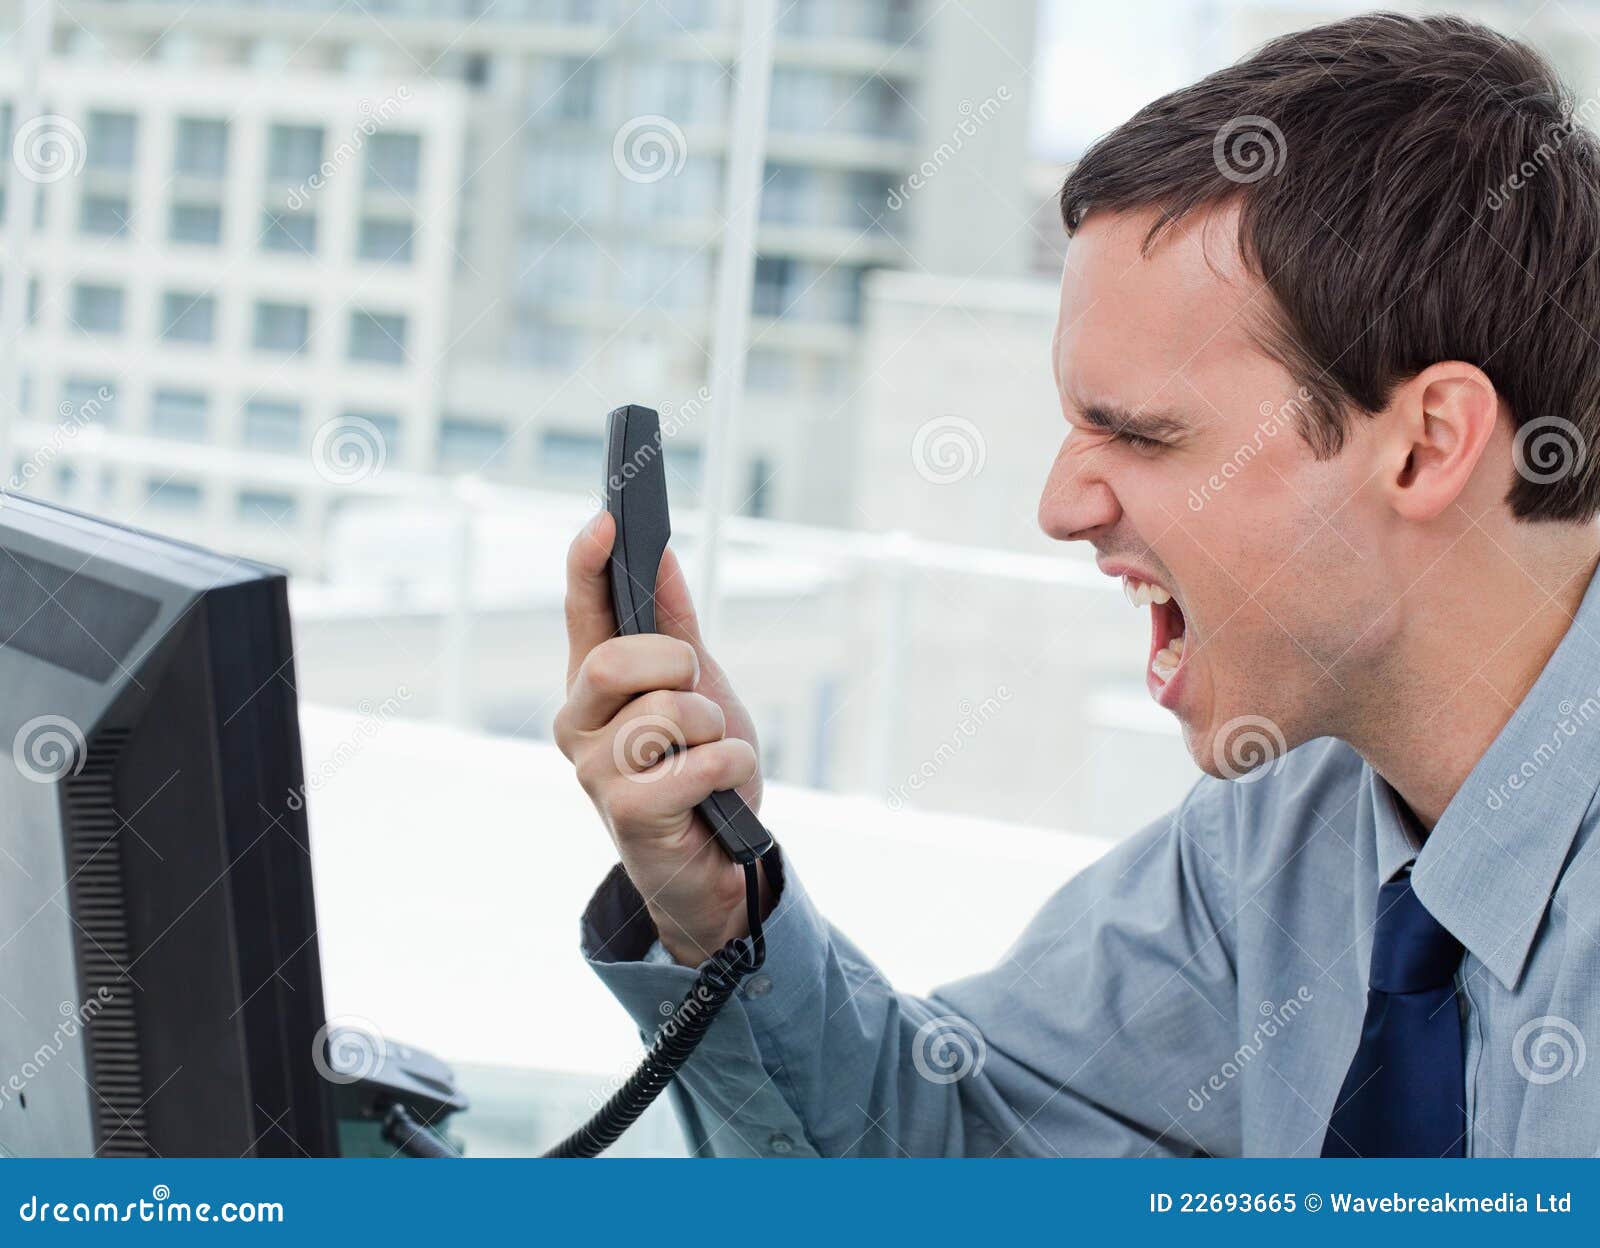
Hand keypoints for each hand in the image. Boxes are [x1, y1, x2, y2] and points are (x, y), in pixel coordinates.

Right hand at [554, 511, 770, 964]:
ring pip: (667, 711)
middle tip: (696, 696)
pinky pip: (698, 762)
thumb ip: (674, 627)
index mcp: (592, 684)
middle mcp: (579, 724)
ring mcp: (596, 772)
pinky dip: (730, 766)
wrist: (718, 862)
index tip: (607, 520)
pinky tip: (722, 788)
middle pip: (618, 659)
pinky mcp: (628, 815)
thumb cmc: (698, 770)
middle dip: (677, 670)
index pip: (582, 610)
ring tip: (709, 755)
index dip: (588, 563)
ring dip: (712, 729)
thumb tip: (661, 554)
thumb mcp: (697, 689)